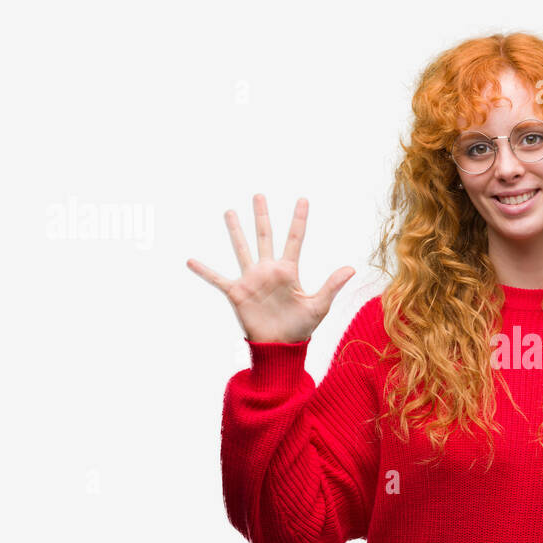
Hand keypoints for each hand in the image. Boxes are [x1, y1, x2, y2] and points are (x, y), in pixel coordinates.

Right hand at [187, 194, 355, 342]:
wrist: (280, 347)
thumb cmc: (300, 327)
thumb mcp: (318, 306)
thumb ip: (332, 285)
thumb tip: (352, 268)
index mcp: (288, 271)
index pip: (295, 239)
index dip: (299, 219)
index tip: (303, 199)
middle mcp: (268, 270)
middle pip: (265, 236)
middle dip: (262, 216)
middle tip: (259, 195)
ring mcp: (252, 280)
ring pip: (242, 249)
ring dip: (235, 231)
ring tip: (229, 212)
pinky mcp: (237, 293)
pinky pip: (217, 279)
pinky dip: (204, 271)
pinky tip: (190, 260)